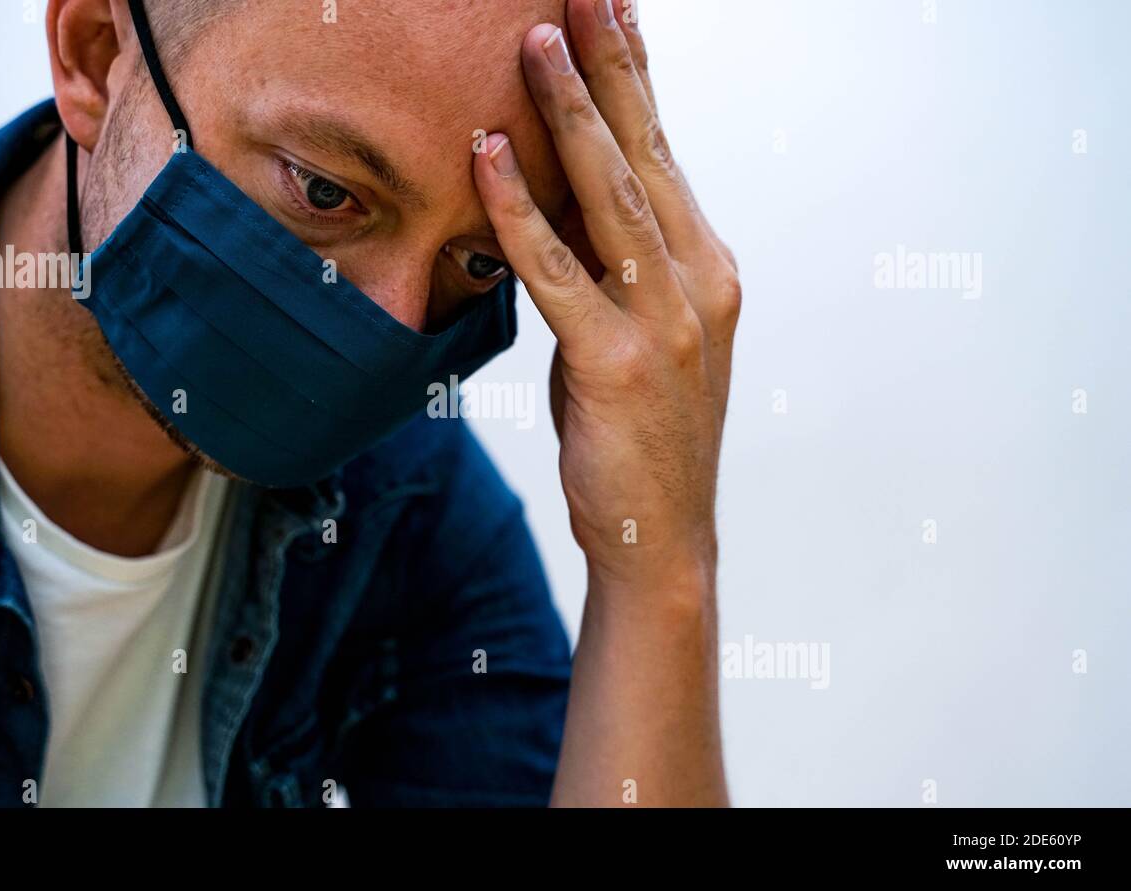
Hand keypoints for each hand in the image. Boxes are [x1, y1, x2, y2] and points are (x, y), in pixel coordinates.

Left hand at [474, 0, 740, 592]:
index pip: (664, 152)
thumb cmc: (639, 435)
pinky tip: (487, 154)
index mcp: (704, 266)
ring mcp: (666, 320)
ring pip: (612, 194)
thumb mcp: (633, 335)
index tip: (612, 10)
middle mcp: (698, 279)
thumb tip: (552, 202)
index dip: (637, 76)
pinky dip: (519, 208)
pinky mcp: (619, 362)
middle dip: (610, 63)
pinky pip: (558, 269)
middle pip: (647, 151)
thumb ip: (609, 267)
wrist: (661, 537)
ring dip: (569, 110)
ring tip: (535, 38)